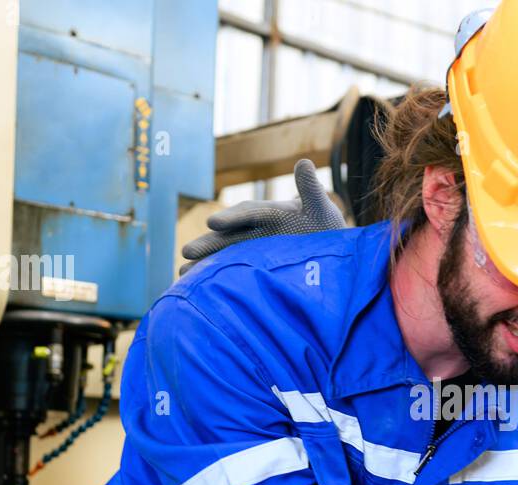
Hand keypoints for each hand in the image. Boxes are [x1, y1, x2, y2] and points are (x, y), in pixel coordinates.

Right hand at [179, 159, 346, 272]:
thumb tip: (304, 162)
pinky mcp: (254, 271)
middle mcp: (258, 232)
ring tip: (183, 274)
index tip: (213, 222)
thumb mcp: (322, 211)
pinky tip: (196, 288)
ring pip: (225, 257)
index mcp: (272, 214)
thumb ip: (311, 191)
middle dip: (209, 244)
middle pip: (229, 236)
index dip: (231, 218)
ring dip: (205, 264)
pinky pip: (232, 274)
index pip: (248, 214)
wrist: (334, 257)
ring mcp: (254, 252)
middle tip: (187, 252)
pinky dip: (214, 279)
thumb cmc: (328, 230)